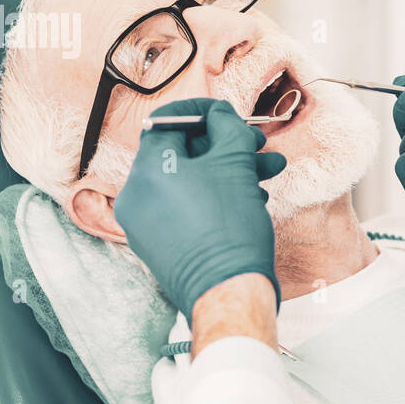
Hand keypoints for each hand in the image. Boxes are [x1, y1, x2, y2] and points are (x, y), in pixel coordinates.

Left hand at [114, 98, 286, 320]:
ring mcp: (144, 222)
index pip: (167, 122)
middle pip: (181, 153)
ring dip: (228, 171)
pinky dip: (213, 196)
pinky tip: (251, 197)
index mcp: (146, 169)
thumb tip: (219, 115)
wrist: (228, 292)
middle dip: (225, 145)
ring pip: (188, 181)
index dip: (202, 111)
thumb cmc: (230, 227)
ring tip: (268, 172)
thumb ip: (226, 128)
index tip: (228, 114)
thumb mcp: (235, 163)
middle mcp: (136, 194)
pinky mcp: (158, 243)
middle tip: (257, 145)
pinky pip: (184, 206)